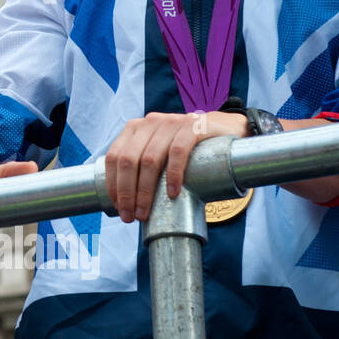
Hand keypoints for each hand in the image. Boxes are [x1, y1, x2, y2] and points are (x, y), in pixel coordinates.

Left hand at [105, 111, 247, 221]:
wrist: (226, 130)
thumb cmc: (188, 149)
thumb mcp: (160, 153)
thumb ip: (143, 167)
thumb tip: (126, 204)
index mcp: (135, 129)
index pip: (114, 157)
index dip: (112, 184)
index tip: (116, 207)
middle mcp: (150, 123)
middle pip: (129, 160)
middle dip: (126, 192)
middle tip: (130, 216)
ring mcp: (172, 122)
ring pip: (150, 159)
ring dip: (145, 190)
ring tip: (145, 212)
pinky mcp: (194, 127)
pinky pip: (178, 151)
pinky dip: (173, 175)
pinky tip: (172, 194)